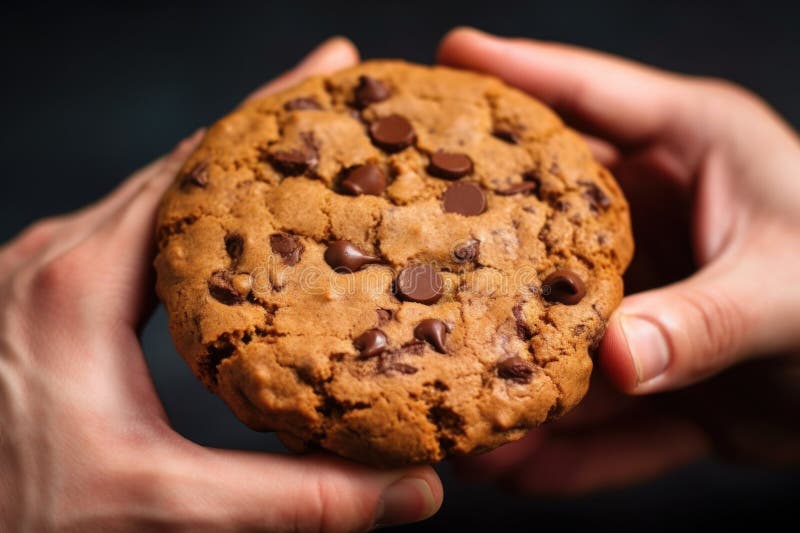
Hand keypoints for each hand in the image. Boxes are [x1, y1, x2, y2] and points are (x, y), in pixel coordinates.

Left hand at [0, 38, 440, 531]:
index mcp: (80, 283)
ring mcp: (35, 273)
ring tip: (291, 153)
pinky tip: (218, 226)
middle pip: (175, 165)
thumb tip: (412, 489)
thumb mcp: (166, 506)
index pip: (196, 166)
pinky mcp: (35, 299)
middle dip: (258, 127)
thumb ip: (292, 499)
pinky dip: (181, 208)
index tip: (330, 67)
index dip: (270, 109)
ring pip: (146, 192)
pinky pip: (122, 226)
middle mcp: (50, 257)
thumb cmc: (26, 515)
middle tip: (332, 98)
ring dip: (219, 169)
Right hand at [438, 28, 799, 491]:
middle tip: (400, 241)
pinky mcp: (660, 378)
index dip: (515, 71)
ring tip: (441, 399)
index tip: (445, 55)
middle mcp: (654, 224)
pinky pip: (599, 419)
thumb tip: (616, 359)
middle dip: (475, 238)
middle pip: (539, 223)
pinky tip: (510, 471)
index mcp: (691, 155)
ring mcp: (649, 304)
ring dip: (505, 374)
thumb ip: (707, 320)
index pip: (589, 97)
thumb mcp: (793, 293)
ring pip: (553, 331)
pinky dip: (561, 451)